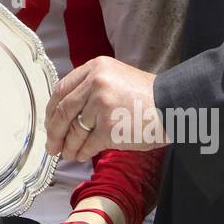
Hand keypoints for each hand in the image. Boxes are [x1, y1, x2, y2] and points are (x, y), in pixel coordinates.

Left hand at [45, 56, 166, 161]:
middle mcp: (95, 83)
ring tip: (67, 153)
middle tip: (51, 145)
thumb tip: (65, 114)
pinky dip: (81, 152)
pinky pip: (87, 144)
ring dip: (67, 146)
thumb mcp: (115, 78)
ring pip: (74, 130)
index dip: (51, 110)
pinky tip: (80, 156)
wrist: (174, 107)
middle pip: (62, 110)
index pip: (61, 89)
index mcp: (95, 68)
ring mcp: (102, 105)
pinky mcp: (109, 127)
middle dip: (53, 131)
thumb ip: (90, 89)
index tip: (49, 123)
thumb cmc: (146, 97)